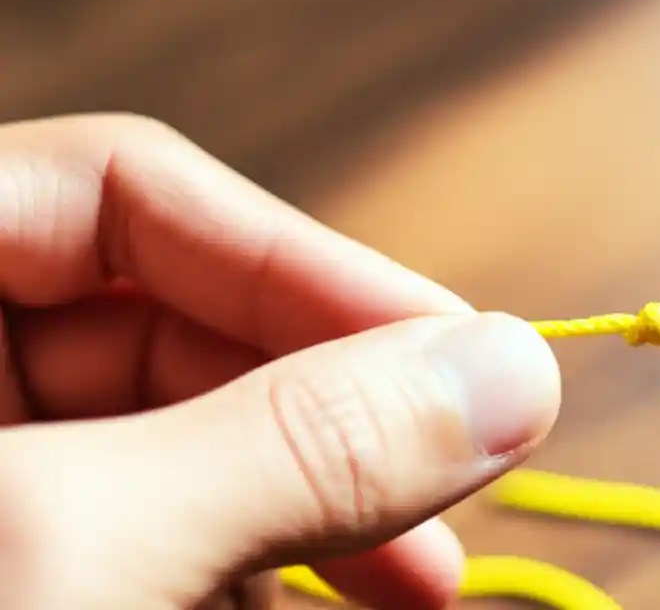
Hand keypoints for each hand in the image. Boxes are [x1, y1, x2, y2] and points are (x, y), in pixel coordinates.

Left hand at [0, 115, 560, 608]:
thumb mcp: (85, 550)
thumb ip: (294, 446)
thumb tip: (513, 369)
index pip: (121, 188)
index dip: (302, 260)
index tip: (455, 353)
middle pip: (178, 323)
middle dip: (329, 416)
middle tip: (453, 480)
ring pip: (186, 438)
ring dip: (313, 508)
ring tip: (405, 582)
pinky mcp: (26, 562)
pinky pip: (160, 527)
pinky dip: (252, 567)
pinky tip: (308, 602)